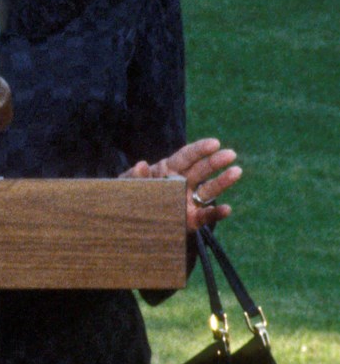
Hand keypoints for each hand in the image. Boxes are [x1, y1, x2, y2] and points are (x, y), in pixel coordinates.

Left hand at [123, 137, 241, 232]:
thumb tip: (141, 165)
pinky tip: (227, 209)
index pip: (186, 156)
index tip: (214, 143)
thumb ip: (134, 176)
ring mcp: (188, 200)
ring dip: (223, 181)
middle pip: (201, 169)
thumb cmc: (127, 196)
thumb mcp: (126, 184)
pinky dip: (216, 213)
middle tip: (231, 154)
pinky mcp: (190, 220)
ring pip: (208, 190)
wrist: (127, 220)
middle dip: (215, 161)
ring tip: (237, 172)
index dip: (200, 149)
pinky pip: (205, 216)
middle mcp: (182, 182)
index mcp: (168, 169)